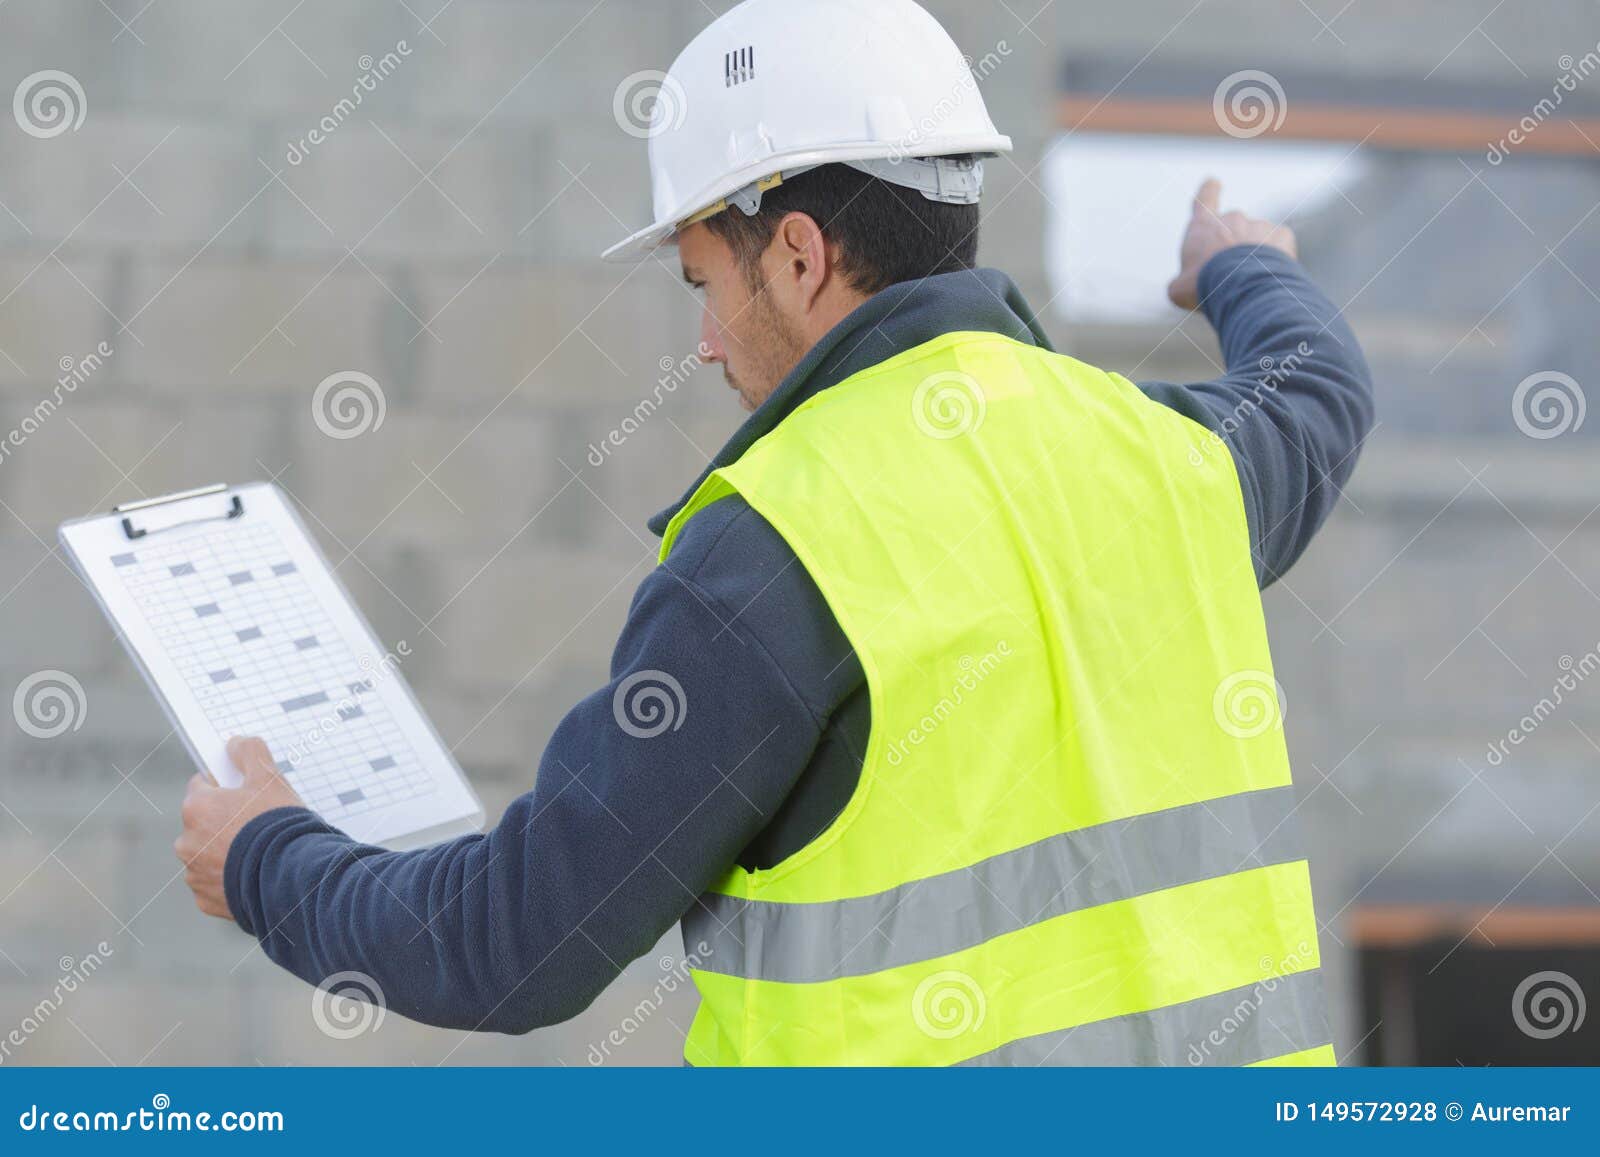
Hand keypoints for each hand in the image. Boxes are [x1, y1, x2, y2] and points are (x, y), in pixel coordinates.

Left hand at [175, 736, 304, 918]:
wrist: (291, 877)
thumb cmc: (278, 825)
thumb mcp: (270, 779)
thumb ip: (250, 753)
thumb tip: (235, 742)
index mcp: (196, 808)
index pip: (201, 786)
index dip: (225, 787)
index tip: (244, 794)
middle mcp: (186, 841)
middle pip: (203, 823)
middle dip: (224, 822)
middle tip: (256, 825)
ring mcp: (194, 874)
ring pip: (207, 855)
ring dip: (225, 852)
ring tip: (259, 853)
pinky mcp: (206, 899)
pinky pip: (215, 884)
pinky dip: (229, 879)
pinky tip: (254, 874)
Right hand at [1167, 178, 1297, 309]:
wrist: (1242, 287)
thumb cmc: (1205, 286)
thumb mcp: (1179, 289)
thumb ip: (1182, 281)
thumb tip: (1184, 286)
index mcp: (1204, 226)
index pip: (1205, 199)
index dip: (1208, 191)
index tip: (1213, 183)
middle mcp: (1232, 219)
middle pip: (1233, 230)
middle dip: (1233, 249)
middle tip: (1230, 277)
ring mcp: (1258, 225)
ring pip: (1257, 241)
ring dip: (1254, 258)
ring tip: (1249, 283)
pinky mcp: (1282, 235)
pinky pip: (1278, 247)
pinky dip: (1275, 260)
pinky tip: (1268, 277)